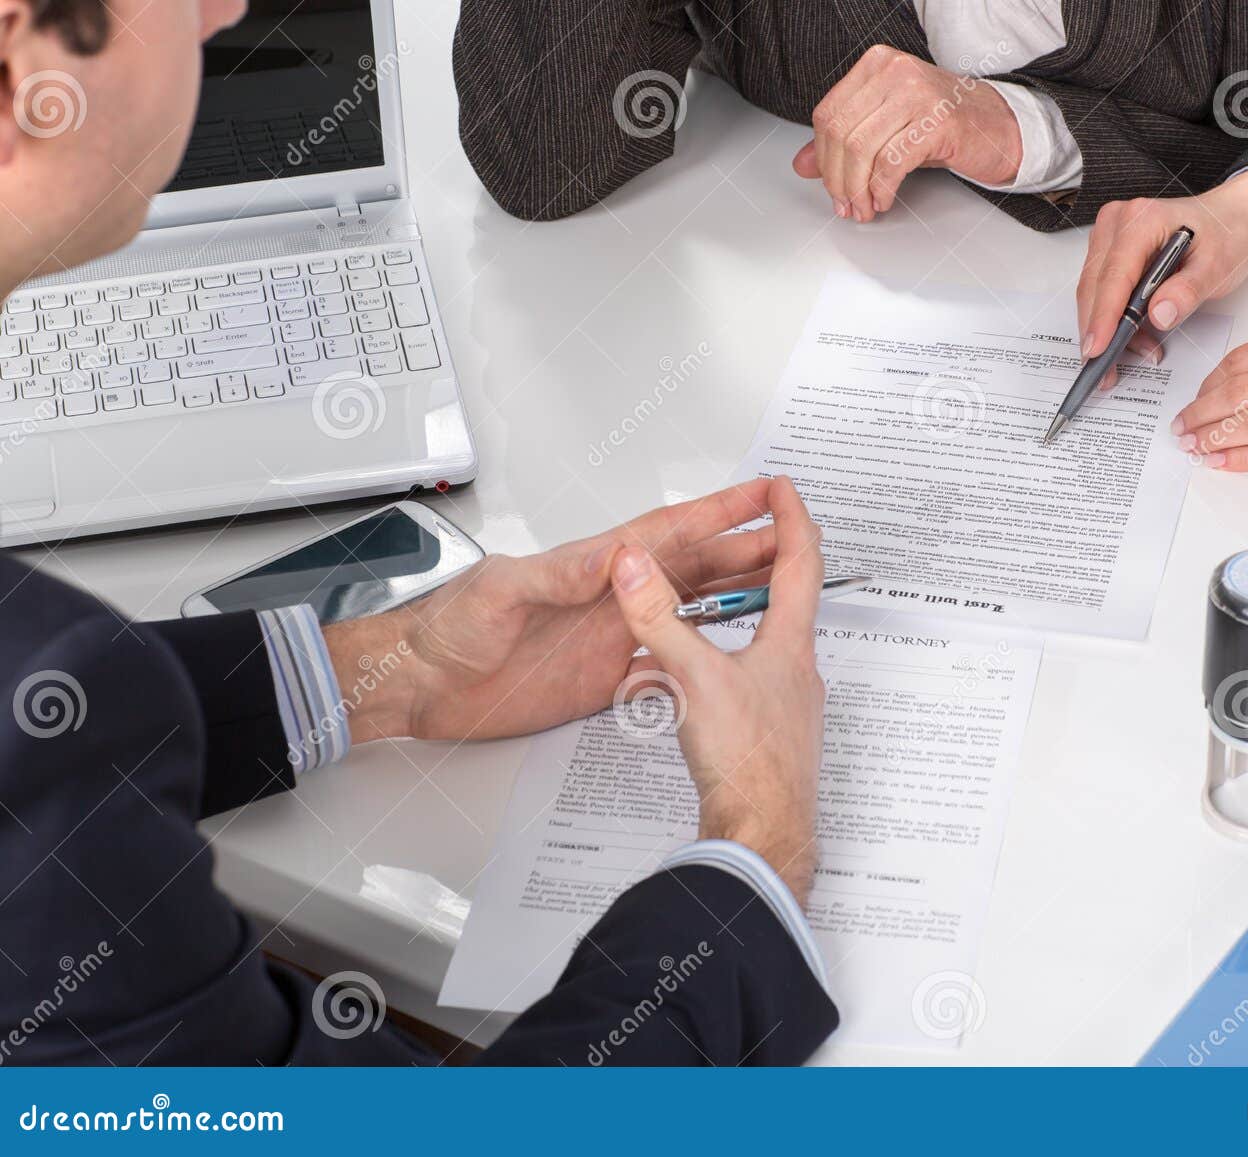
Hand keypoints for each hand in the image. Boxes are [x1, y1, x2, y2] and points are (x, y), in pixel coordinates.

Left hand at [321, 479, 780, 744]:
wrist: (419, 684)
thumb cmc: (445, 630)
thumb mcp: (502, 592)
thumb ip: (558, 574)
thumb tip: (611, 555)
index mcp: (591, 566)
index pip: (668, 534)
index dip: (718, 513)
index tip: (762, 494)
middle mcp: (608, 597)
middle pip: (692, 567)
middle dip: (746, 549)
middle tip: (796, 536)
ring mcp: (610, 635)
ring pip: (687, 609)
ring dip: (733, 595)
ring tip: (781, 584)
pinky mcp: (602, 678)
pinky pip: (666, 660)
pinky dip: (702, 652)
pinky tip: (728, 652)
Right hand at [609, 477, 825, 903]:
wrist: (763, 838)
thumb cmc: (747, 765)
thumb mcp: (693, 679)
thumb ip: (658, 619)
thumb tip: (634, 567)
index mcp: (790, 646)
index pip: (801, 561)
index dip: (792, 517)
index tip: (783, 487)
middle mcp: (798, 672)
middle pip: (791, 599)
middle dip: (766, 562)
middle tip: (753, 533)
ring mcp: (788, 706)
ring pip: (767, 644)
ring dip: (740, 618)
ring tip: (709, 604)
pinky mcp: (769, 737)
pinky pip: (749, 683)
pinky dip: (722, 665)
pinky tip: (696, 681)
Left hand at [792, 44, 1022, 222]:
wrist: (998, 126)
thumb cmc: (943, 124)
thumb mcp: (885, 128)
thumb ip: (842, 143)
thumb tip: (801, 164)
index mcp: (876, 65)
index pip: (828, 114)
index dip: (823, 158)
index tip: (831, 186)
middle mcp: (895, 71)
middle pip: (841, 133)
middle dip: (838, 179)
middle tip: (846, 205)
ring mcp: (917, 93)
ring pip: (862, 149)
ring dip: (858, 190)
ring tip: (865, 207)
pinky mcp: (938, 121)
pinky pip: (892, 163)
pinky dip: (882, 189)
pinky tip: (885, 199)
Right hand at [1076, 168, 1247, 367]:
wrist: (1231, 221)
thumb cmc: (1225, 237)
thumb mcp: (1218, 266)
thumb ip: (1189, 290)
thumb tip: (1159, 314)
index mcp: (1142, 219)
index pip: (1114, 274)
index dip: (1104, 315)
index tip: (1098, 348)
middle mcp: (1118, 222)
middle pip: (1095, 286)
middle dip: (1101, 330)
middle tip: (1107, 369)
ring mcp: (1109, 236)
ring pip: (1093, 292)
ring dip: (1109, 328)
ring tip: (1139, 350)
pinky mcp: (1108, 252)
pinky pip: (1101, 291)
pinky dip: (1115, 319)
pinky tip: (1136, 336)